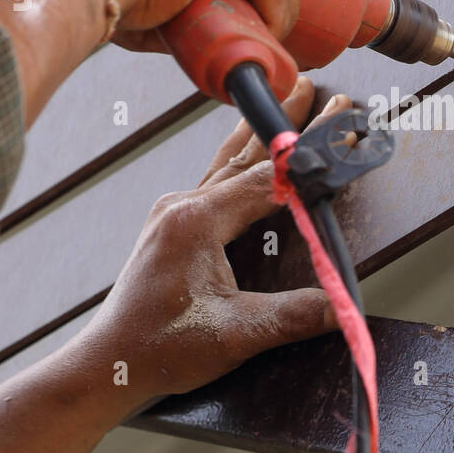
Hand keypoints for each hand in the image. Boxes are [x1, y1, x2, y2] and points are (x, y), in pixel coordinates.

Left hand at [78, 78, 348, 398]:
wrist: (109, 362)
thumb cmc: (160, 348)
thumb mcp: (237, 335)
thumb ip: (294, 316)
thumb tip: (344, 308)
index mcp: (197, 221)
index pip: (268, 178)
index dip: (311, 155)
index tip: (341, 127)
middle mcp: (183, 206)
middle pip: (247, 154)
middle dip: (286, 121)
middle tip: (319, 90)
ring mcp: (174, 213)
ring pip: (227, 160)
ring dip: (261, 131)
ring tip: (286, 97)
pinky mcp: (172, 225)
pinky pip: (213, 178)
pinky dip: (239, 156)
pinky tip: (247, 147)